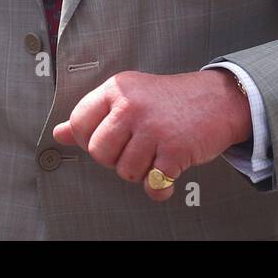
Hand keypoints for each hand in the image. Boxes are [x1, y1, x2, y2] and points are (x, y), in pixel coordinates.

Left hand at [52, 69, 251, 201]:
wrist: (217, 99)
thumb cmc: (169, 100)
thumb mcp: (128, 96)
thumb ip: (93, 115)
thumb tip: (60, 134)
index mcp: (117, 89)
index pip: (80, 122)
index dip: (90, 139)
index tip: (108, 139)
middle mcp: (132, 105)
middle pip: (99, 152)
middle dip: (116, 159)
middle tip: (136, 148)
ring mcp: (153, 128)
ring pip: (125, 171)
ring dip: (140, 172)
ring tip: (154, 154)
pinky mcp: (174, 150)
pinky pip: (153, 184)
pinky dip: (159, 188)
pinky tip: (166, 173)